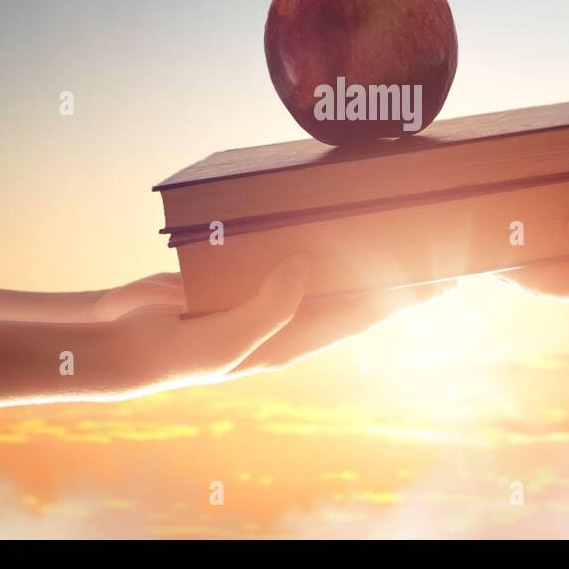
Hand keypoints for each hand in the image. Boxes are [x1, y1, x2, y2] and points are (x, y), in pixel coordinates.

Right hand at [97, 257, 450, 382]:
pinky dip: (313, 235)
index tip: (445, 280)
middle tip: (438, 249)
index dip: (404, 299)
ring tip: (394, 226)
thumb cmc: (176, 352)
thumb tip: (306, 267)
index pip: (360, 316)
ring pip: (325, 269)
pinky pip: (286, 250)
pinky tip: (328, 216)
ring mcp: (265, 295)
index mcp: (290, 341)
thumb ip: (269, 309)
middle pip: (353, 292)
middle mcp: (286, 318)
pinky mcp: (242, 274)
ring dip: (358, 251)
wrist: (123, 344)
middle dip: (396, 276)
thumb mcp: (225, 342)